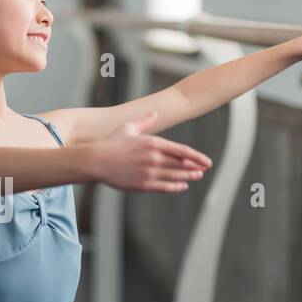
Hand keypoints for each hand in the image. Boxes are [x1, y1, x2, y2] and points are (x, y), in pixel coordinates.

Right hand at [91, 110, 212, 192]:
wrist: (95, 160)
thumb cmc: (111, 143)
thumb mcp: (129, 128)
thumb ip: (145, 121)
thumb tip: (154, 114)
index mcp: (153, 143)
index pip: (182, 151)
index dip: (196, 157)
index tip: (206, 161)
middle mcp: (154, 158)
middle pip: (181, 164)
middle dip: (195, 167)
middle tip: (203, 169)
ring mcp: (149, 172)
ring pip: (175, 176)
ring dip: (188, 177)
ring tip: (196, 176)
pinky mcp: (142, 184)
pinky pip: (164, 187)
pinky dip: (176, 187)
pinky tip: (182, 186)